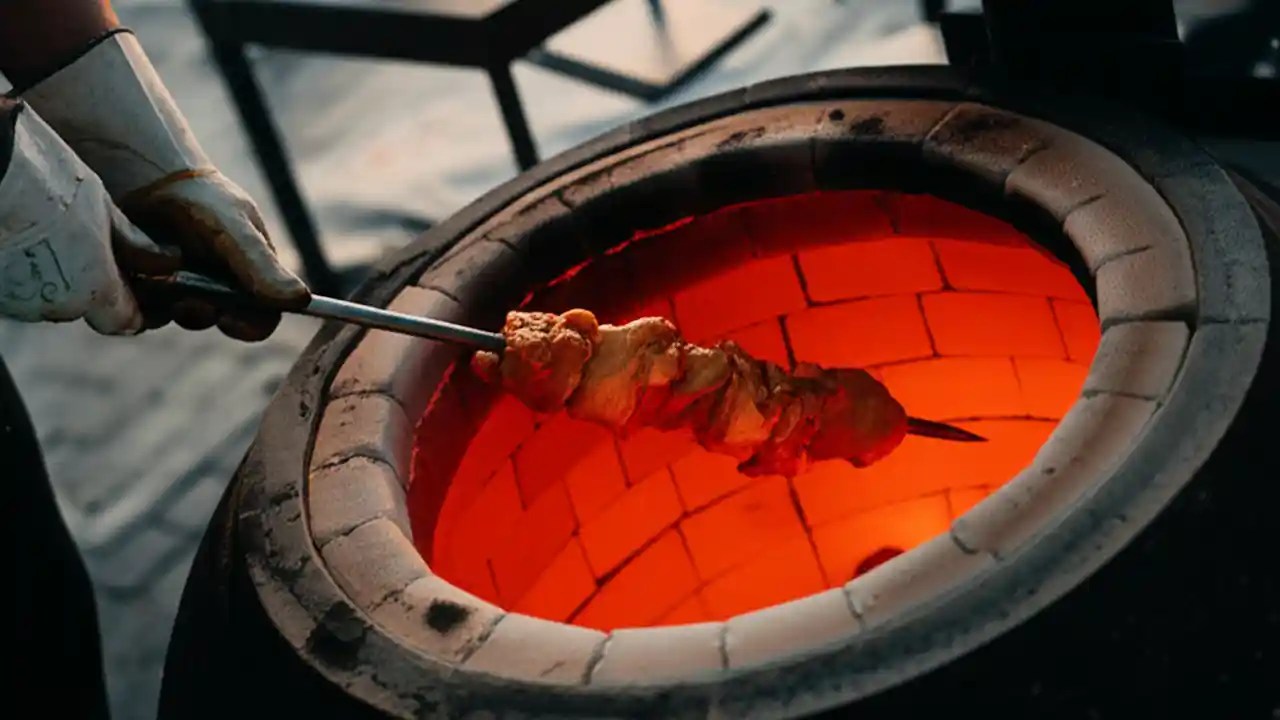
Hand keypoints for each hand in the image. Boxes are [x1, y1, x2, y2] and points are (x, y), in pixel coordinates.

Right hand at [0, 104, 177, 334]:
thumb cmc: (43, 180)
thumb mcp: (100, 206)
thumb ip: (130, 241)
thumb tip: (161, 260)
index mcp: (93, 289)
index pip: (125, 322)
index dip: (137, 309)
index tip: (140, 290)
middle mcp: (55, 304)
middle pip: (83, 307)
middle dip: (91, 285)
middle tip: (91, 248)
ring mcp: (18, 299)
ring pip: (48, 297)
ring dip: (56, 277)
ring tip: (54, 235)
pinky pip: (19, 287)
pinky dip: (27, 271)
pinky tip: (26, 238)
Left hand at [120, 170, 309, 340]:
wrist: (151, 181)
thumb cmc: (204, 201)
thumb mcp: (235, 231)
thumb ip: (262, 266)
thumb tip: (301, 300)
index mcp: (254, 276)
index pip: (262, 318)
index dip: (249, 326)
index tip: (227, 320)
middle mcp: (223, 288)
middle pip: (220, 320)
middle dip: (203, 312)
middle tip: (186, 297)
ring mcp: (187, 291)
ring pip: (183, 317)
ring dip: (172, 302)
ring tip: (159, 277)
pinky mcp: (154, 292)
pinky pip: (151, 311)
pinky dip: (146, 298)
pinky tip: (141, 273)